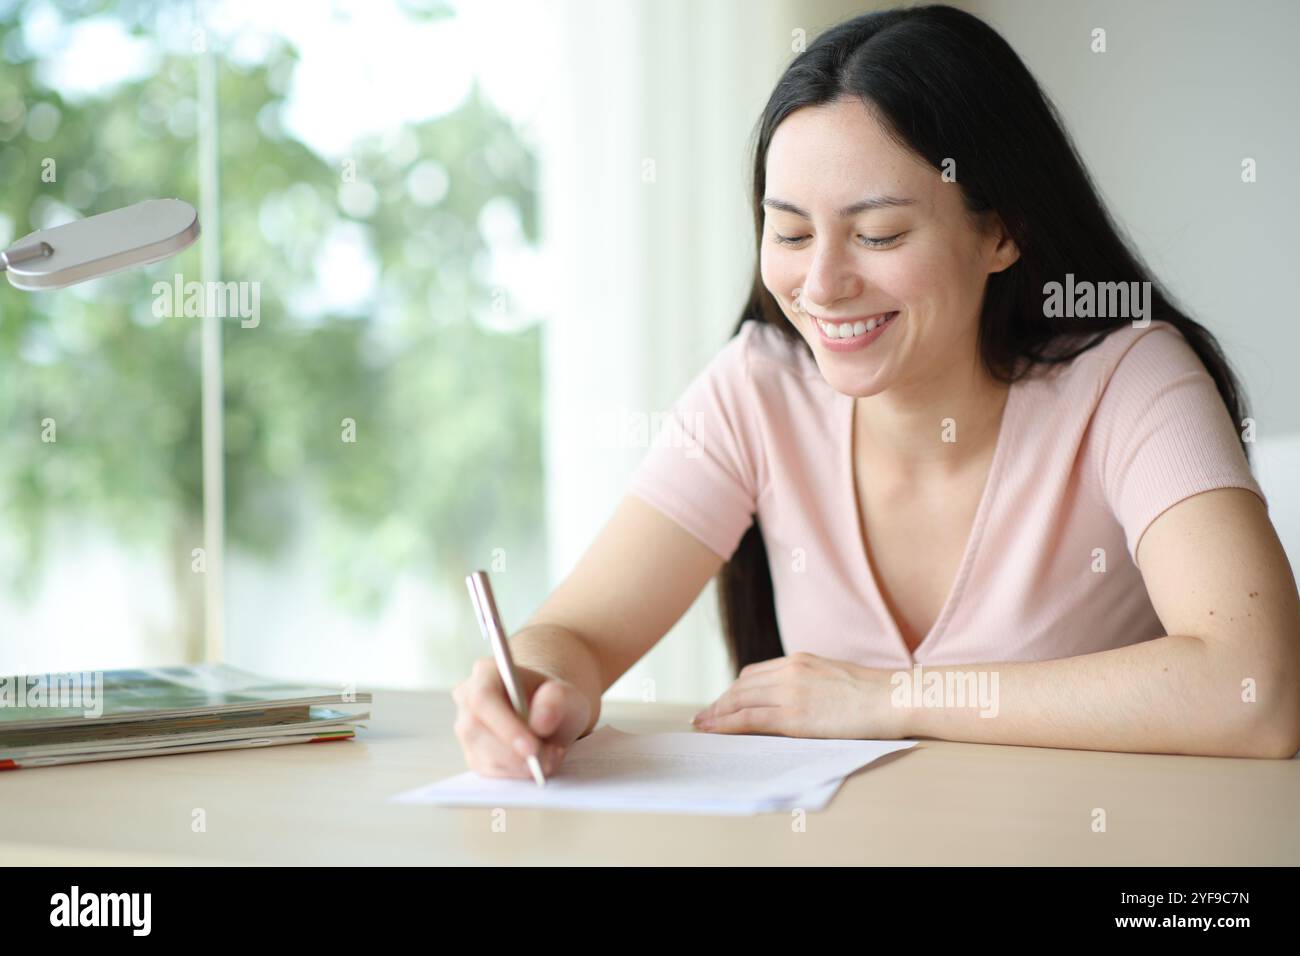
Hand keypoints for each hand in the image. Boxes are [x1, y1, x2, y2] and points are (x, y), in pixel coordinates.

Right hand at [452, 657, 591, 778]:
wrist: (548, 714)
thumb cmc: (555, 701)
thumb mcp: (568, 695)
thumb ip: (558, 700)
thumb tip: (540, 721)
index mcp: (486, 672)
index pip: (484, 698)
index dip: (505, 726)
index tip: (532, 748)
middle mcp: (468, 698)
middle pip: (478, 731)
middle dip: (516, 753)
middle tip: (550, 759)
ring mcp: (467, 728)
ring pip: (485, 756)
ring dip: (521, 765)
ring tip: (551, 756)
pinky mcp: (473, 754)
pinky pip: (491, 771)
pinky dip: (518, 773)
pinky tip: (537, 762)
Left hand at [691, 652, 906, 738]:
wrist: (892, 698)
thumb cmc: (871, 693)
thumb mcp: (832, 677)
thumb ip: (808, 682)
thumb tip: (791, 700)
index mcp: (799, 660)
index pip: (754, 673)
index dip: (734, 689)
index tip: (722, 701)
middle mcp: (790, 671)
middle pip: (742, 686)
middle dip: (720, 702)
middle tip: (704, 716)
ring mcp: (791, 692)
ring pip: (740, 701)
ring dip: (717, 714)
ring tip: (703, 725)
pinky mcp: (795, 716)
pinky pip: (750, 719)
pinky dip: (728, 724)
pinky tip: (716, 730)